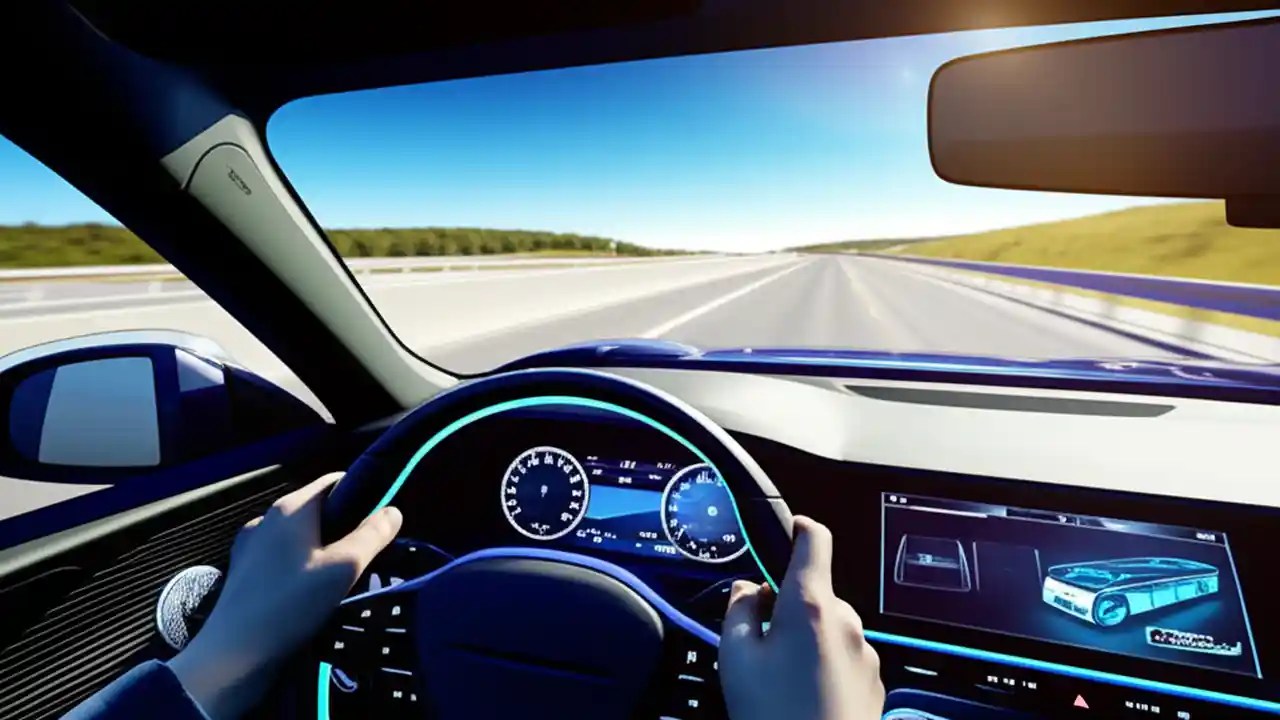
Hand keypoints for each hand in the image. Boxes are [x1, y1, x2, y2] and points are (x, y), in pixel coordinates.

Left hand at [168, 473, 402, 719]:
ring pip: (300, 536)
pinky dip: (301, 567)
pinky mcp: (243, 572)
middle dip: (344, 528)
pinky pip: (282, 558)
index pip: (334, 481)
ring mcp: (250, 546)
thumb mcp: (344, 568)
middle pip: (317, 510)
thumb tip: (393, 511)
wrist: (234, 655)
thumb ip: (372, 535)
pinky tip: (309, 595)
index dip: (363, 495)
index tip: (379, 525)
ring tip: (339, 582)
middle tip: (364, 559)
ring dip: (322, 551)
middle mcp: (266, 519)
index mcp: (290, 508)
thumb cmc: (291, 604)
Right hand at [719, 516, 883, 719]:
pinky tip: (802, 698)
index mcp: (810, 603)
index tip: (786, 530)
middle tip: (759, 644)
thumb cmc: (776, 715)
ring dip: (805, 642)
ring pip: (827, 628)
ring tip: (779, 682)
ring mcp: (864, 653)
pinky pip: (842, 658)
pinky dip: (822, 668)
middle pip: (814, 592)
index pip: (814, 538)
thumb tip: (748, 590)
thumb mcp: (734, 658)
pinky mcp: (872, 682)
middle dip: (787, 608)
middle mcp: (845, 621)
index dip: (798, 527)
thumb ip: (739, 609)